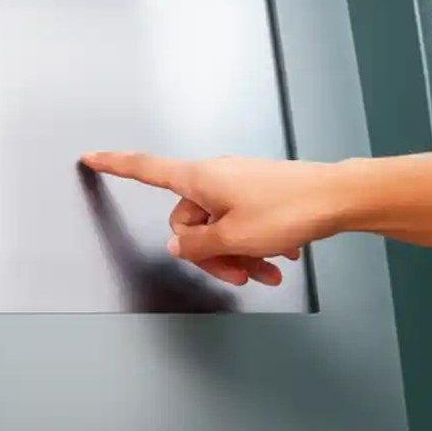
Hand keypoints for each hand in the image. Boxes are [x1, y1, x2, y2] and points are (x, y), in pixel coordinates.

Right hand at [80, 152, 350, 286]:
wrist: (340, 197)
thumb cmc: (290, 209)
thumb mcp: (234, 238)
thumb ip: (197, 245)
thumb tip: (179, 245)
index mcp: (199, 179)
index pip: (145, 169)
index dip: (115, 165)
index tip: (91, 156)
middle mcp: (215, 176)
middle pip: (189, 220)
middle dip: (209, 252)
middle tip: (237, 273)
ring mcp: (239, 184)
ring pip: (219, 227)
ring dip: (237, 255)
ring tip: (264, 271)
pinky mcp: (260, 192)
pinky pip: (242, 223)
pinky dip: (255, 245)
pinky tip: (279, 259)